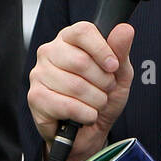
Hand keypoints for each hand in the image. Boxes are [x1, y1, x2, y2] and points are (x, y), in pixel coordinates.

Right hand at [27, 21, 134, 160]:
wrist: (88, 131)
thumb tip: (125, 29)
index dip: (102, 50)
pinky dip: (84, 114)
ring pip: (75, 86)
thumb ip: (121, 51)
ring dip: (95, 101)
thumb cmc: (101, 96)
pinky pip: (66, 105)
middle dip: (102, 82)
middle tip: (105, 90)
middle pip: (80, 61)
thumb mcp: (119, 74)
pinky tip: (86, 115)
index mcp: (69, 39)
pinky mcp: (35, 97)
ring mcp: (39, 74)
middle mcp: (49, 52)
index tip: (113, 66)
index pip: (83, 31)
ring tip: (95, 104)